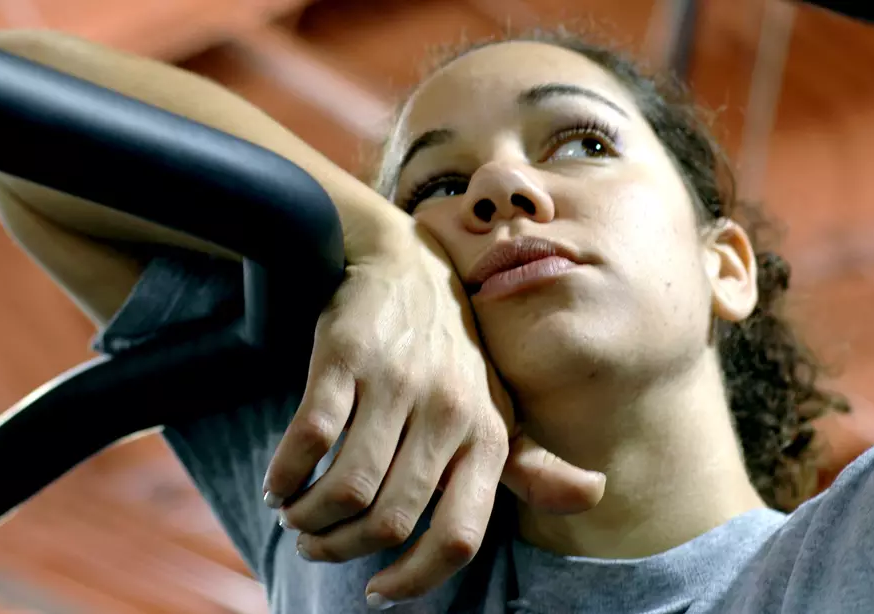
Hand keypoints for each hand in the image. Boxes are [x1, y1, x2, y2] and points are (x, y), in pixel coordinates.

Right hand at [262, 227, 605, 603]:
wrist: (407, 264)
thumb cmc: (454, 354)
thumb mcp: (498, 407)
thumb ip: (532, 464)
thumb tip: (594, 496)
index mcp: (489, 433)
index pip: (458, 535)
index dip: (414, 578)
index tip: (377, 590)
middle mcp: (448, 410)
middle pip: (390, 520)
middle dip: (343, 548)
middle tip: (318, 544)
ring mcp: (396, 382)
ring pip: (348, 489)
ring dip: (311, 518)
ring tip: (297, 515)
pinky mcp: (346, 356)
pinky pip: (309, 438)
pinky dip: (286, 475)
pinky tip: (279, 483)